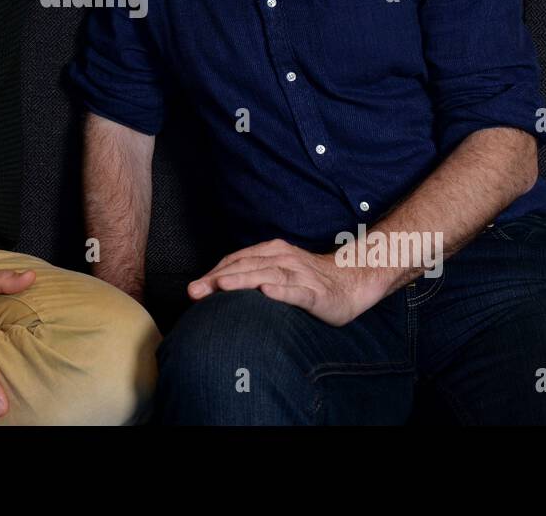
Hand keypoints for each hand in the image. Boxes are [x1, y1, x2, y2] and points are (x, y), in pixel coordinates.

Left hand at [187, 238, 369, 326]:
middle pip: (246, 266)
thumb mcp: (277, 271)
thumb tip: (216, 287)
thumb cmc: (308, 279)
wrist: (352, 281)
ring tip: (222, 286)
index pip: (236, 261)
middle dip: (218, 278)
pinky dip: (281, 291)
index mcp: (271, 252)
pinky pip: (297, 291)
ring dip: (243, 280)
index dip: (213, 273)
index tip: (193, 288)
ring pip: (267, 275)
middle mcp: (283, 259)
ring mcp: (300, 275)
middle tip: (195, 291)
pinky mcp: (316, 293)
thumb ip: (252, 274)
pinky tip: (267, 293)